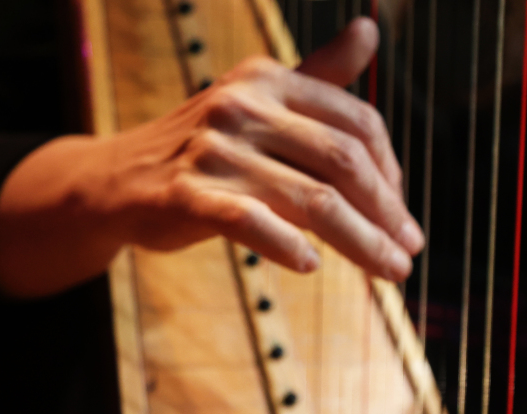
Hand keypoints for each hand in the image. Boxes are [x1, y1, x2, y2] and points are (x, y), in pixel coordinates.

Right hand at [0, 18, 420, 297]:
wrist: (116, 179)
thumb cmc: (206, 146)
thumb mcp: (261, 100)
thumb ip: (319, 75)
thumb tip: (370, 30)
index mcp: (268, 79)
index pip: (358, 124)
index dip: (393, 172)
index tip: (402, 214)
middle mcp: (242, 105)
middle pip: (344, 163)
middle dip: (387, 213)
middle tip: (410, 250)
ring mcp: (213, 150)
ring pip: (314, 202)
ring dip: (362, 243)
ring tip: (389, 271)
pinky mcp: (186, 195)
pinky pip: (252, 222)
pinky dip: (288, 246)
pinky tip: (311, 265)